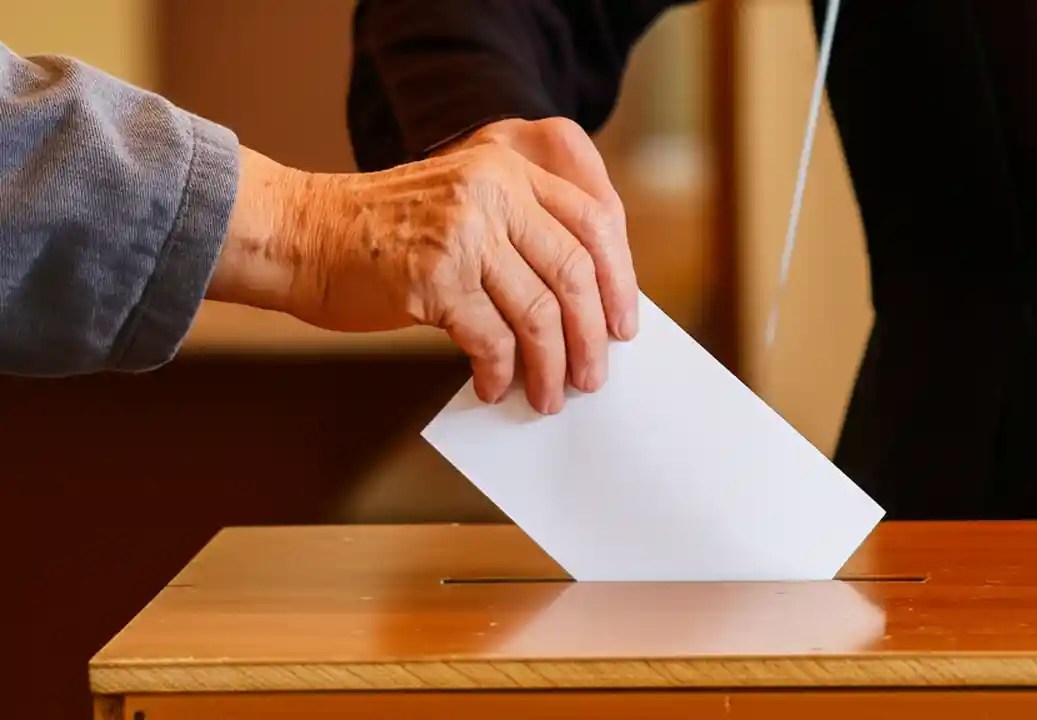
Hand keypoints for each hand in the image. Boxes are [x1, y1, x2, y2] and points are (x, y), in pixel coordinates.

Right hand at [208, 121, 636, 414]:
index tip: (622, 326)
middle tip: (593, 377)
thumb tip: (581, 312)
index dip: (618, 281)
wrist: (299, 234)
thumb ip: (519, 237)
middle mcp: (492, 192)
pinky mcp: (434, 278)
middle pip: (574, 273)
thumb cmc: (383, 235)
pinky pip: (492, 340)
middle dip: (591, 337)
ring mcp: (463, 233)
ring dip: (551, 367)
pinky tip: (492, 387)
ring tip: (546, 397)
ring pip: (539, 313)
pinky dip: (500, 373)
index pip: (594, 222)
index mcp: (508, 170)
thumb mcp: (462, 207)